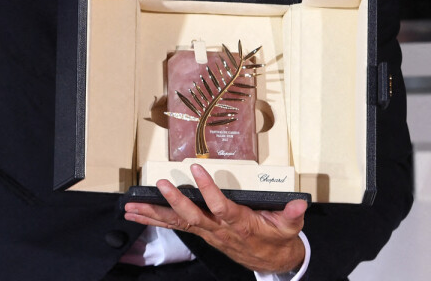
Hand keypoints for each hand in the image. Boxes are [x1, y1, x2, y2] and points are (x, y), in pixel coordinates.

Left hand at [123, 164, 306, 273]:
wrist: (272, 261)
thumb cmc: (278, 238)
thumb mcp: (290, 227)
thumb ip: (292, 215)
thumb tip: (298, 203)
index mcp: (239, 223)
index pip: (221, 206)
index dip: (208, 190)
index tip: (196, 170)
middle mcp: (218, 229)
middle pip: (193, 216)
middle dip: (174, 202)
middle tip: (160, 185)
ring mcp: (207, 232)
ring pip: (177, 223)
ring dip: (153, 214)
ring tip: (131, 206)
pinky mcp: (201, 232)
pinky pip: (175, 225)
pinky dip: (154, 219)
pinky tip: (136, 213)